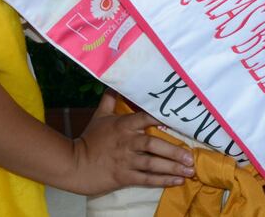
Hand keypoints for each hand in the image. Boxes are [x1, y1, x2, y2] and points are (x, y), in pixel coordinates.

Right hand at [68, 92, 194, 194]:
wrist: (73, 165)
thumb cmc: (89, 139)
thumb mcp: (100, 116)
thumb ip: (110, 100)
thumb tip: (114, 83)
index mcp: (124, 125)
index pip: (146, 118)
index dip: (162, 117)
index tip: (181, 120)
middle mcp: (128, 142)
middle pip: (154, 145)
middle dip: (174, 151)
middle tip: (191, 156)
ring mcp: (126, 161)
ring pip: (153, 164)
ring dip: (172, 167)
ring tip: (189, 169)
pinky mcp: (123, 176)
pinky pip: (146, 179)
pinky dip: (162, 180)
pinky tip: (177, 180)